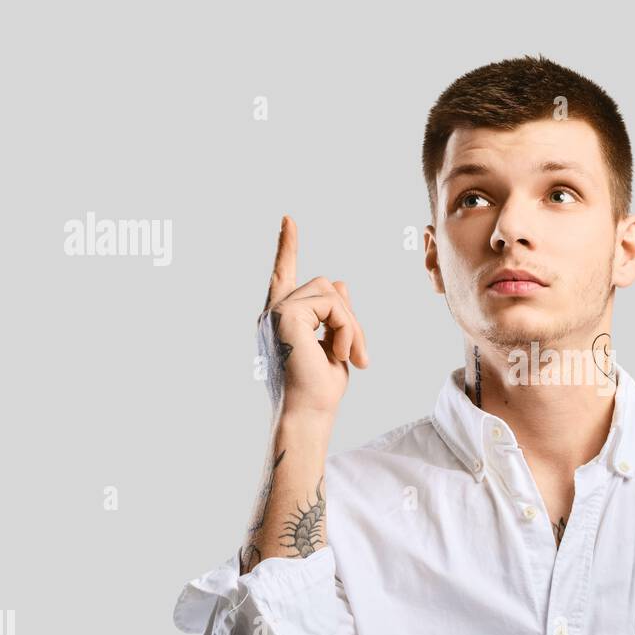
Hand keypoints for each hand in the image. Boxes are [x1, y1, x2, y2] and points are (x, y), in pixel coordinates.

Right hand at [256, 215, 368, 418]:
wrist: (308, 413)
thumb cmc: (319, 390)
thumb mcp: (334, 345)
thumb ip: (335, 314)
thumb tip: (341, 282)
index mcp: (282, 319)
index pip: (283, 275)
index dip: (287, 247)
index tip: (288, 220)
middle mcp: (274, 312)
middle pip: (326, 286)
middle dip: (349, 318)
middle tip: (360, 356)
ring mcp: (276, 312)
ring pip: (331, 292)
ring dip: (350, 325)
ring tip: (347, 356)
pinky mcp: (286, 313)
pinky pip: (332, 304)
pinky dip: (345, 328)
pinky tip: (338, 353)